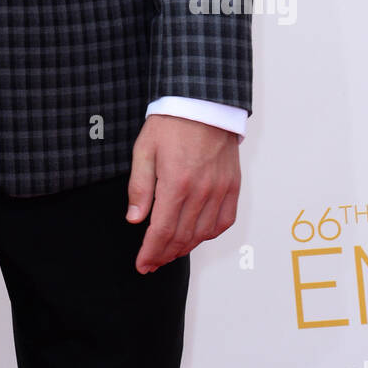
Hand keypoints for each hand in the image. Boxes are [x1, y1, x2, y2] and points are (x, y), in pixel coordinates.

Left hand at [126, 114, 239, 273]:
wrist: (202, 103)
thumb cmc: (171, 123)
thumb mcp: (144, 150)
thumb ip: (140, 187)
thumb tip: (135, 218)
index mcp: (176, 183)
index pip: (161, 231)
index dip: (150, 253)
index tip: (142, 264)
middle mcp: (201, 191)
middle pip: (182, 237)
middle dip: (164, 255)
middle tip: (152, 263)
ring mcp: (220, 190)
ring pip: (202, 234)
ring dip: (185, 248)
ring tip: (170, 252)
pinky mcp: (232, 186)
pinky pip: (224, 221)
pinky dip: (209, 234)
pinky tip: (197, 236)